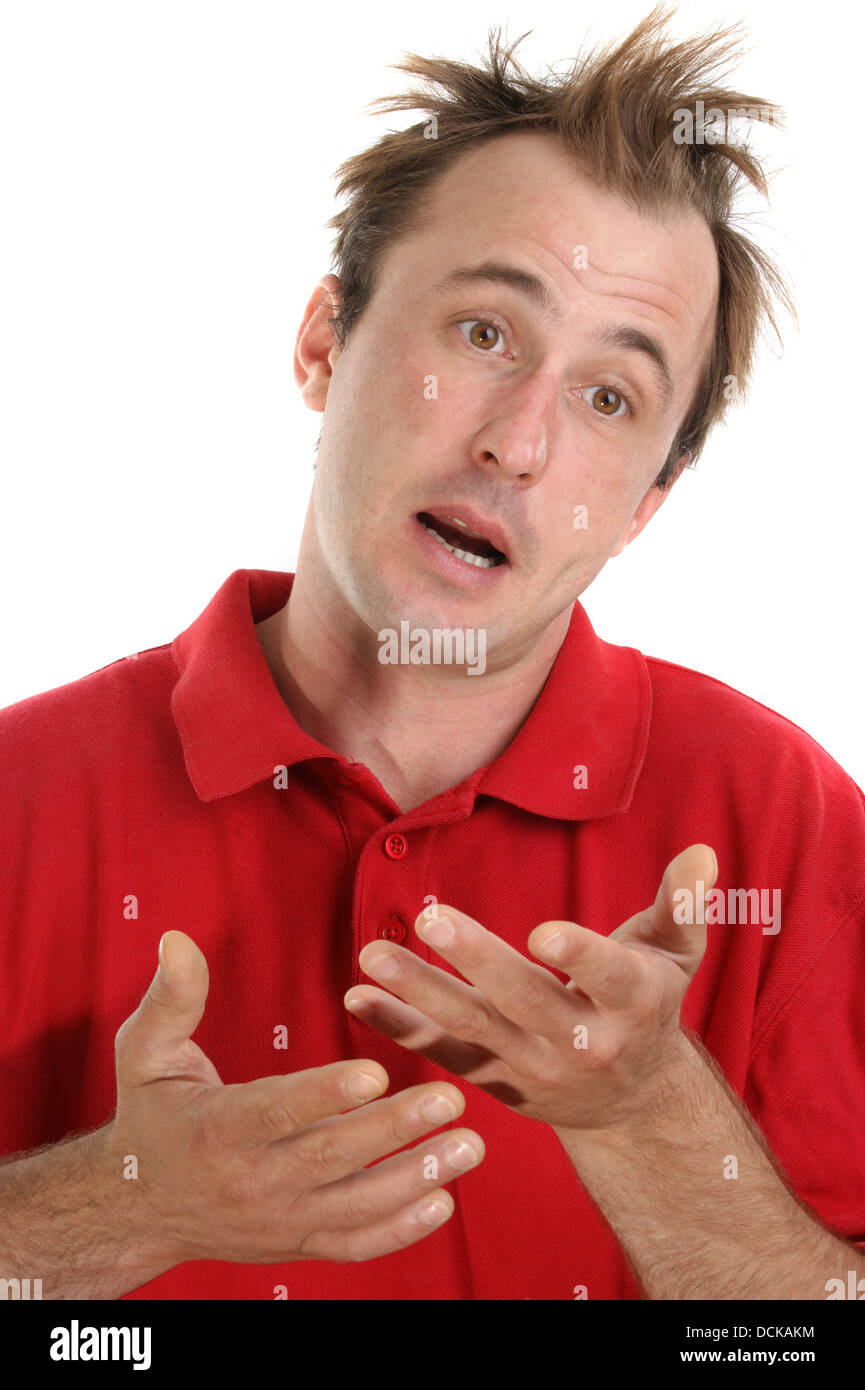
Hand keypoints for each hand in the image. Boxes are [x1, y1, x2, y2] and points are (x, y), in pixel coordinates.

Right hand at [107, 931, 483, 1271]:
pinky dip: (401, 1230)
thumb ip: (171, 999)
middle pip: (332, 1158)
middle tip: (451, 1099)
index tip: (376, 1071)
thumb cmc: (150, 1117)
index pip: (278, 1111)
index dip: (325, 1094)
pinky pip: (355, 1244)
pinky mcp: (297, 1242)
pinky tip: (446, 1200)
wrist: (137, 1209)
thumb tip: (178, 941)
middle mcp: (251, 1181)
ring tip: (470, 1146)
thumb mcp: (143, 1053)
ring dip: (418, 1178)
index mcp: (218, 1129)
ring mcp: (279, 1219)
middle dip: (395, 1130)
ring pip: (356, 1206)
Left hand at [345, 844, 715, 1133]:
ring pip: (470, 1028)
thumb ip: (683, 904)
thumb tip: (700, 853)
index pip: (607, 976)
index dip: (578, 956)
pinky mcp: (494, 1080)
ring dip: (417, 990)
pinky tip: (356, 999)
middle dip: (476, 959)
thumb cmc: (649, 1005)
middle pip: (523, 999)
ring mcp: (532, 1067)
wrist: (632, 1103)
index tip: (543, 933)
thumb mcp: (676, 956)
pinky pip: (440, 1054)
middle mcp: (581, 1041)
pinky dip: (397, 1029)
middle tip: (431, 916)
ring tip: (372, 954)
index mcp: (631, 1001)